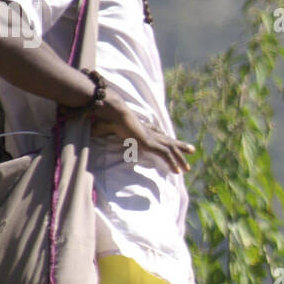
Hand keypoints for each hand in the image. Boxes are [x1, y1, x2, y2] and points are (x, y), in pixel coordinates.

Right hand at [77, 89, 194, 174]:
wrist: (112, 112)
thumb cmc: (107, 118)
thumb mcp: (105, 127)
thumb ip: (102, 129)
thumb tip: (91, 129)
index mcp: (141, 129)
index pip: (158, 135)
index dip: (166, 140)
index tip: (173, 144)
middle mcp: (149, 132)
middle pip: (169, 141)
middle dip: (180, 147)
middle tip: (192, 151)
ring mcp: (151, 137)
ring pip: (171, 149)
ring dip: (180, 159)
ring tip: (187, 169)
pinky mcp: (150, 142)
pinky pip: (165, 154)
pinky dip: (172, 162)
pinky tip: (177, 171)